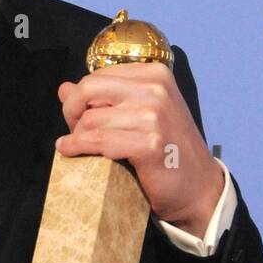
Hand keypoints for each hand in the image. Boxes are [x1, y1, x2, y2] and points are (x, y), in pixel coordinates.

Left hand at [55, 63, 224, 237]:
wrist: (198, 188)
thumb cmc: (166, 151)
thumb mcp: (138, 115)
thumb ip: (103, 99)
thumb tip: (64, 88)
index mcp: (155, 75)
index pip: (96, 76)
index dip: (80, 98)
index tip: (79, 118)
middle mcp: (156, 89)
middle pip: (88, 89)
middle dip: (71, 112)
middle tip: (73, 131)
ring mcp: (155, 115)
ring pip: (90, 119)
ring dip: (77, 136)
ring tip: (80, 148)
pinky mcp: (149, 143)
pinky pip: (98, 141)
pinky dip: (78, 147)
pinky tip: (69, 151)